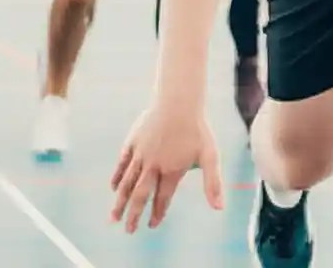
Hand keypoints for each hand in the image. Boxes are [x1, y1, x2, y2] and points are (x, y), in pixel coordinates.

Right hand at [110, 105, 222, 232]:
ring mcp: (140, 154)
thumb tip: (220, 208)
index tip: (152, 225)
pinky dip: (117, 177)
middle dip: (133, 215)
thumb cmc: (197, 129)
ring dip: (120, 202)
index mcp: (171, 171)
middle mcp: (153, 166)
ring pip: (127, 183)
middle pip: (140, 195)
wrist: (178, 102)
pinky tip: (114, 188)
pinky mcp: (133, 142)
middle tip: (128, 231)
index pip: (162, 198)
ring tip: (113, 218)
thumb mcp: (210, 156)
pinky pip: (122, 164)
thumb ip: (213, 183)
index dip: (157, 213)